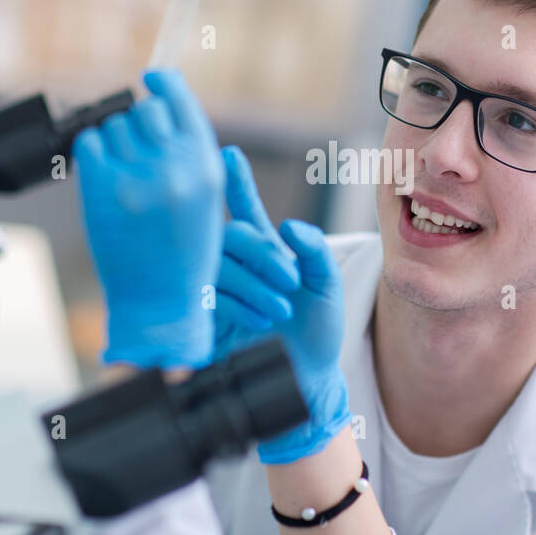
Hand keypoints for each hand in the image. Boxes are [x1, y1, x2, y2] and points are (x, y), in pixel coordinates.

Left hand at [72, 70, 224, 369]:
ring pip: (114, 127)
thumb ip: (188, 158)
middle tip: (136, 152)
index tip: (151, 75)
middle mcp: (175, 167)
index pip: (182, 104)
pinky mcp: (102, 190)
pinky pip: (89, 145)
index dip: (164, 83)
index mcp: (206, 168)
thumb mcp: (205, 201)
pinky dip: (92, 156)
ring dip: (114, 144)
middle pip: (145, 111)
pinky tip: (103, 180)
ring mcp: (137, 177)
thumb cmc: (184, 256)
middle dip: (138, 125)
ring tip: (122, 179)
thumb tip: (158, 110)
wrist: (161, 303)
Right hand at [213, 146, 350, 463]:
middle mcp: (238, 266)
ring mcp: (219, 291)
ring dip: (255, 284)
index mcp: (265, 251)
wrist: (307, 380)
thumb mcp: (328, 285)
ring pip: (219, 265)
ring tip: (282, 308)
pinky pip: (211, 296)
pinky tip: (263, 322)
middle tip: (290, 280)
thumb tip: (288, 227)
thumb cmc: (317, 331)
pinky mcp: (207, 318)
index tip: (227, 154)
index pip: (244, 209)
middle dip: (263, 254)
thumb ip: (315, 250)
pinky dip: (241, 305)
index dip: (235, 183)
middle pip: (230, 236)